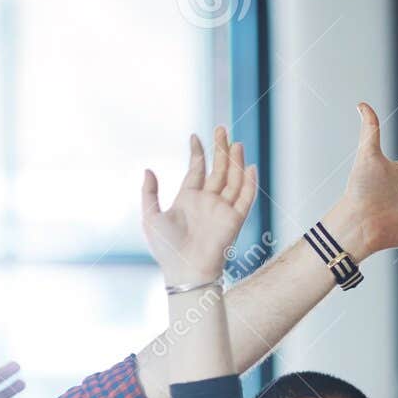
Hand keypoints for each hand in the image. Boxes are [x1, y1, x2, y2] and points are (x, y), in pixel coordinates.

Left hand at [141, 126, 257, 282]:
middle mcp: (206, 202)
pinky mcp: (235, 219)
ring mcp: (222, 209)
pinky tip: (249, 167)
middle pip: (217, 170)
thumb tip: (148, 170)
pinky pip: (245, 197)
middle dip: (220, 150)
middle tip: (222, 128)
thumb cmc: (165, 248)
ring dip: (235, 161)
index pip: (196, 170)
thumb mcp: (150, 217)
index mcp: (187, 200)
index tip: (195, 136)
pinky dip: (249, 183)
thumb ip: (149, 193)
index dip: (197, 153)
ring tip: (235, 143)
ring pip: (233, 179)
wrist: (185, 269)